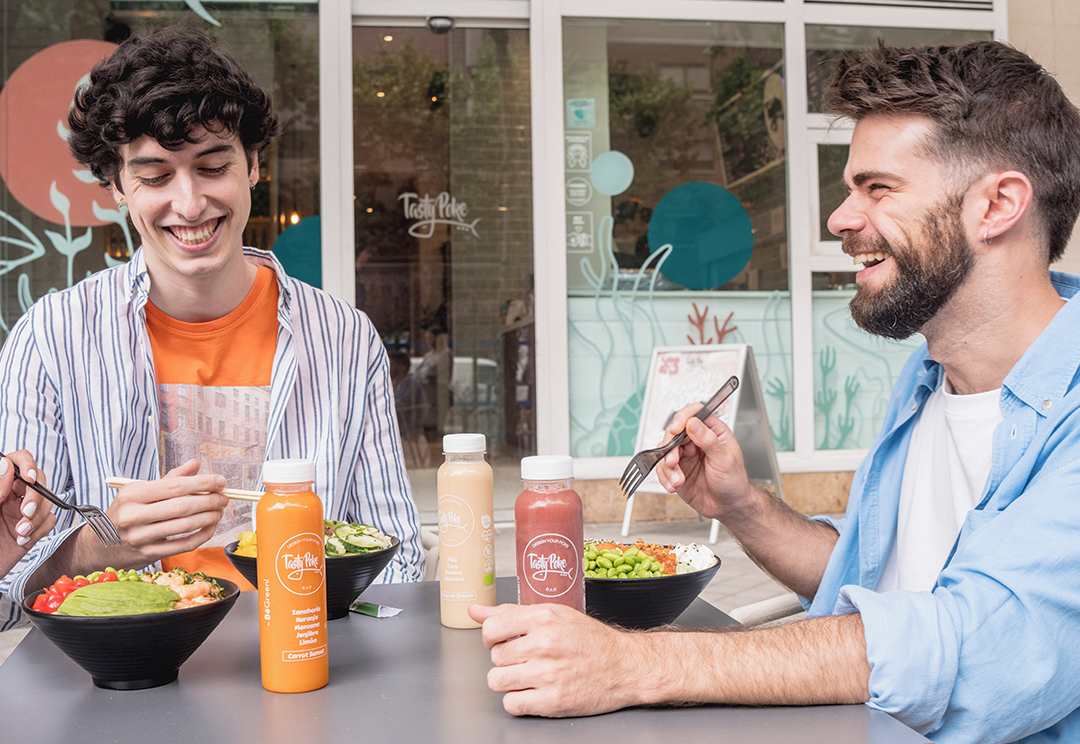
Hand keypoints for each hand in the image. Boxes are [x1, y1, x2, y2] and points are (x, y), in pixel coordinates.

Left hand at [0, 452, 56, 576]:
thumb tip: (7, 465)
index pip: (17, 462)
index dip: (27, 465)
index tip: (29, 478)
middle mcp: (9, 497)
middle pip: (38, 482)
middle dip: (36, 497)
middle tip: (25, 513)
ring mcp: (20, 514)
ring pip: (47, 502)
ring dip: (37, 517)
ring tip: (21, 532)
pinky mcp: (30, 531)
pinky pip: (48, 522)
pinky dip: (41, 530)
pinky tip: (24, 540)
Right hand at [76, 459, 226, 567]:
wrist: (101, 544)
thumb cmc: (128, 511)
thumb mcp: (142, 490)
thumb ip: (171, 478)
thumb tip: (196, 464)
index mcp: (132, 494)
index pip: (176, 486)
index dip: (203, 483)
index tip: (221, 482)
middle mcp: (133, 515)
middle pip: (183, 507)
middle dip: (210, 501)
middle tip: (224, 498)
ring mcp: (140, 537)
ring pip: (185, 526)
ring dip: (209, 518)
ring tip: (219, 511)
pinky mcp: (148, 554)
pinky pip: (184, 545)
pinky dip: (202, 535)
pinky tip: (210, 527)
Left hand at [469, 603, 645, 716]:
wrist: (625, 666)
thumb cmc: (590, 640)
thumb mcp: (554, 615)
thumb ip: (511, 613)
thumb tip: (476, 610)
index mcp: (543, 618)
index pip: (491, 628)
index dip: (493, 637)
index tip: (504, 640)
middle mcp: (545, 644)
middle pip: (494, 656)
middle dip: (506, 659)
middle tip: (527, 658)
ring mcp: (548, 674)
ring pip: (497, 681)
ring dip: (508, 680)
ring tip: (527, 676)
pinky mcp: (553, 701)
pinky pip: (512, 704)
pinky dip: (518, 700)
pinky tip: (533, 691)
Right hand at [654, 404, 752, 520]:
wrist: (728, 506)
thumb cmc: (733, 481)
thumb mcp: (724, 458)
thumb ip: (708, 439)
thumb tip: (692, 422)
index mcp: (712, 431)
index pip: (695, 414)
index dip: (683, 418)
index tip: (677, 428)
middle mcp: (696, 440)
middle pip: (674, 432)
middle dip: (670, 448)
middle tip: (674, 461)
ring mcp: (685, 455)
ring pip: (665, 451)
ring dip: (668, 467)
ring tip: (678, 480)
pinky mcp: (676, 469)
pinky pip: (662, 468)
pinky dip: (665, 477)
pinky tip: (674, 485)